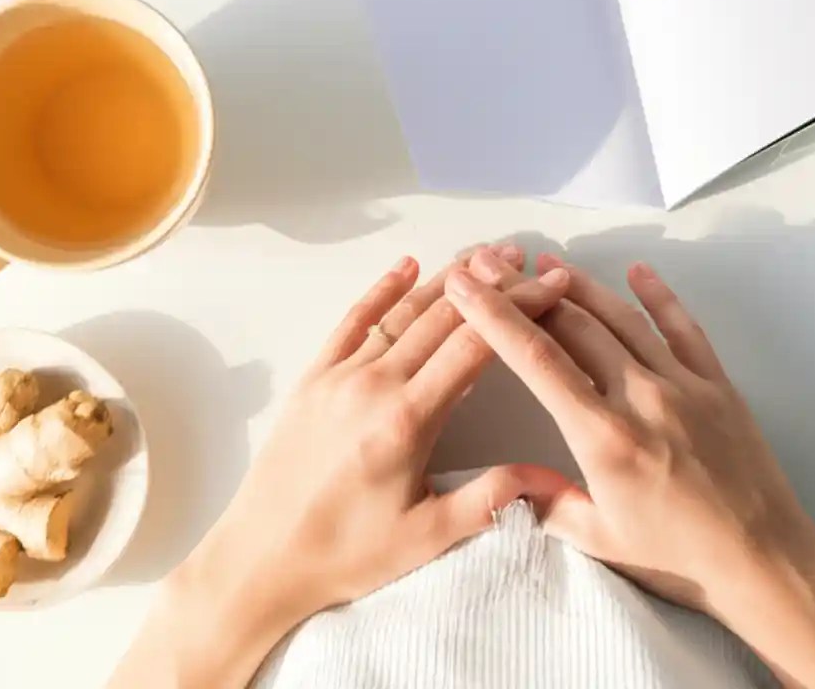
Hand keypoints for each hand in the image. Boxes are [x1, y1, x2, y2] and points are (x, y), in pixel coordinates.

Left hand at [111, 246, 572, 688]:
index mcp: (408, 419)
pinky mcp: (312, 380)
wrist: (262, 559)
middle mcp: (374, 384)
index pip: (475, 344)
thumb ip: (490, 500)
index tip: (553, 286)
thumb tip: (552, 475)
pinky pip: (351, 322)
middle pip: (443, 317)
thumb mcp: (426, 538)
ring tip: (483, 254)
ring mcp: (339, 376)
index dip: (518, 309)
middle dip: (490, 284)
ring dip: (444, 279)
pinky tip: (405, 266)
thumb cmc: (346, 554)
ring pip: (401, 312)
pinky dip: (380, 291)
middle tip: (528, 259)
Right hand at [444, 255, 814, 688]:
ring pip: (623, 318)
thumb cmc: (679, 558)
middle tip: (493, 269)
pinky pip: (684, 328)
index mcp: (604, 437)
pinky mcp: (718, 385)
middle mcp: (642, 397)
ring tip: (547, 264)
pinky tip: (638, 271)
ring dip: (581, 286)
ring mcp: (684, 384)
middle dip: (526, 293)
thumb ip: (548, 501)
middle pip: (574, 326)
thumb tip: (507, 480)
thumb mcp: (599, 540)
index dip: (495, 317)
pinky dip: (659, 296)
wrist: (763, 559)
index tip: (466, 287)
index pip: (537, 361)